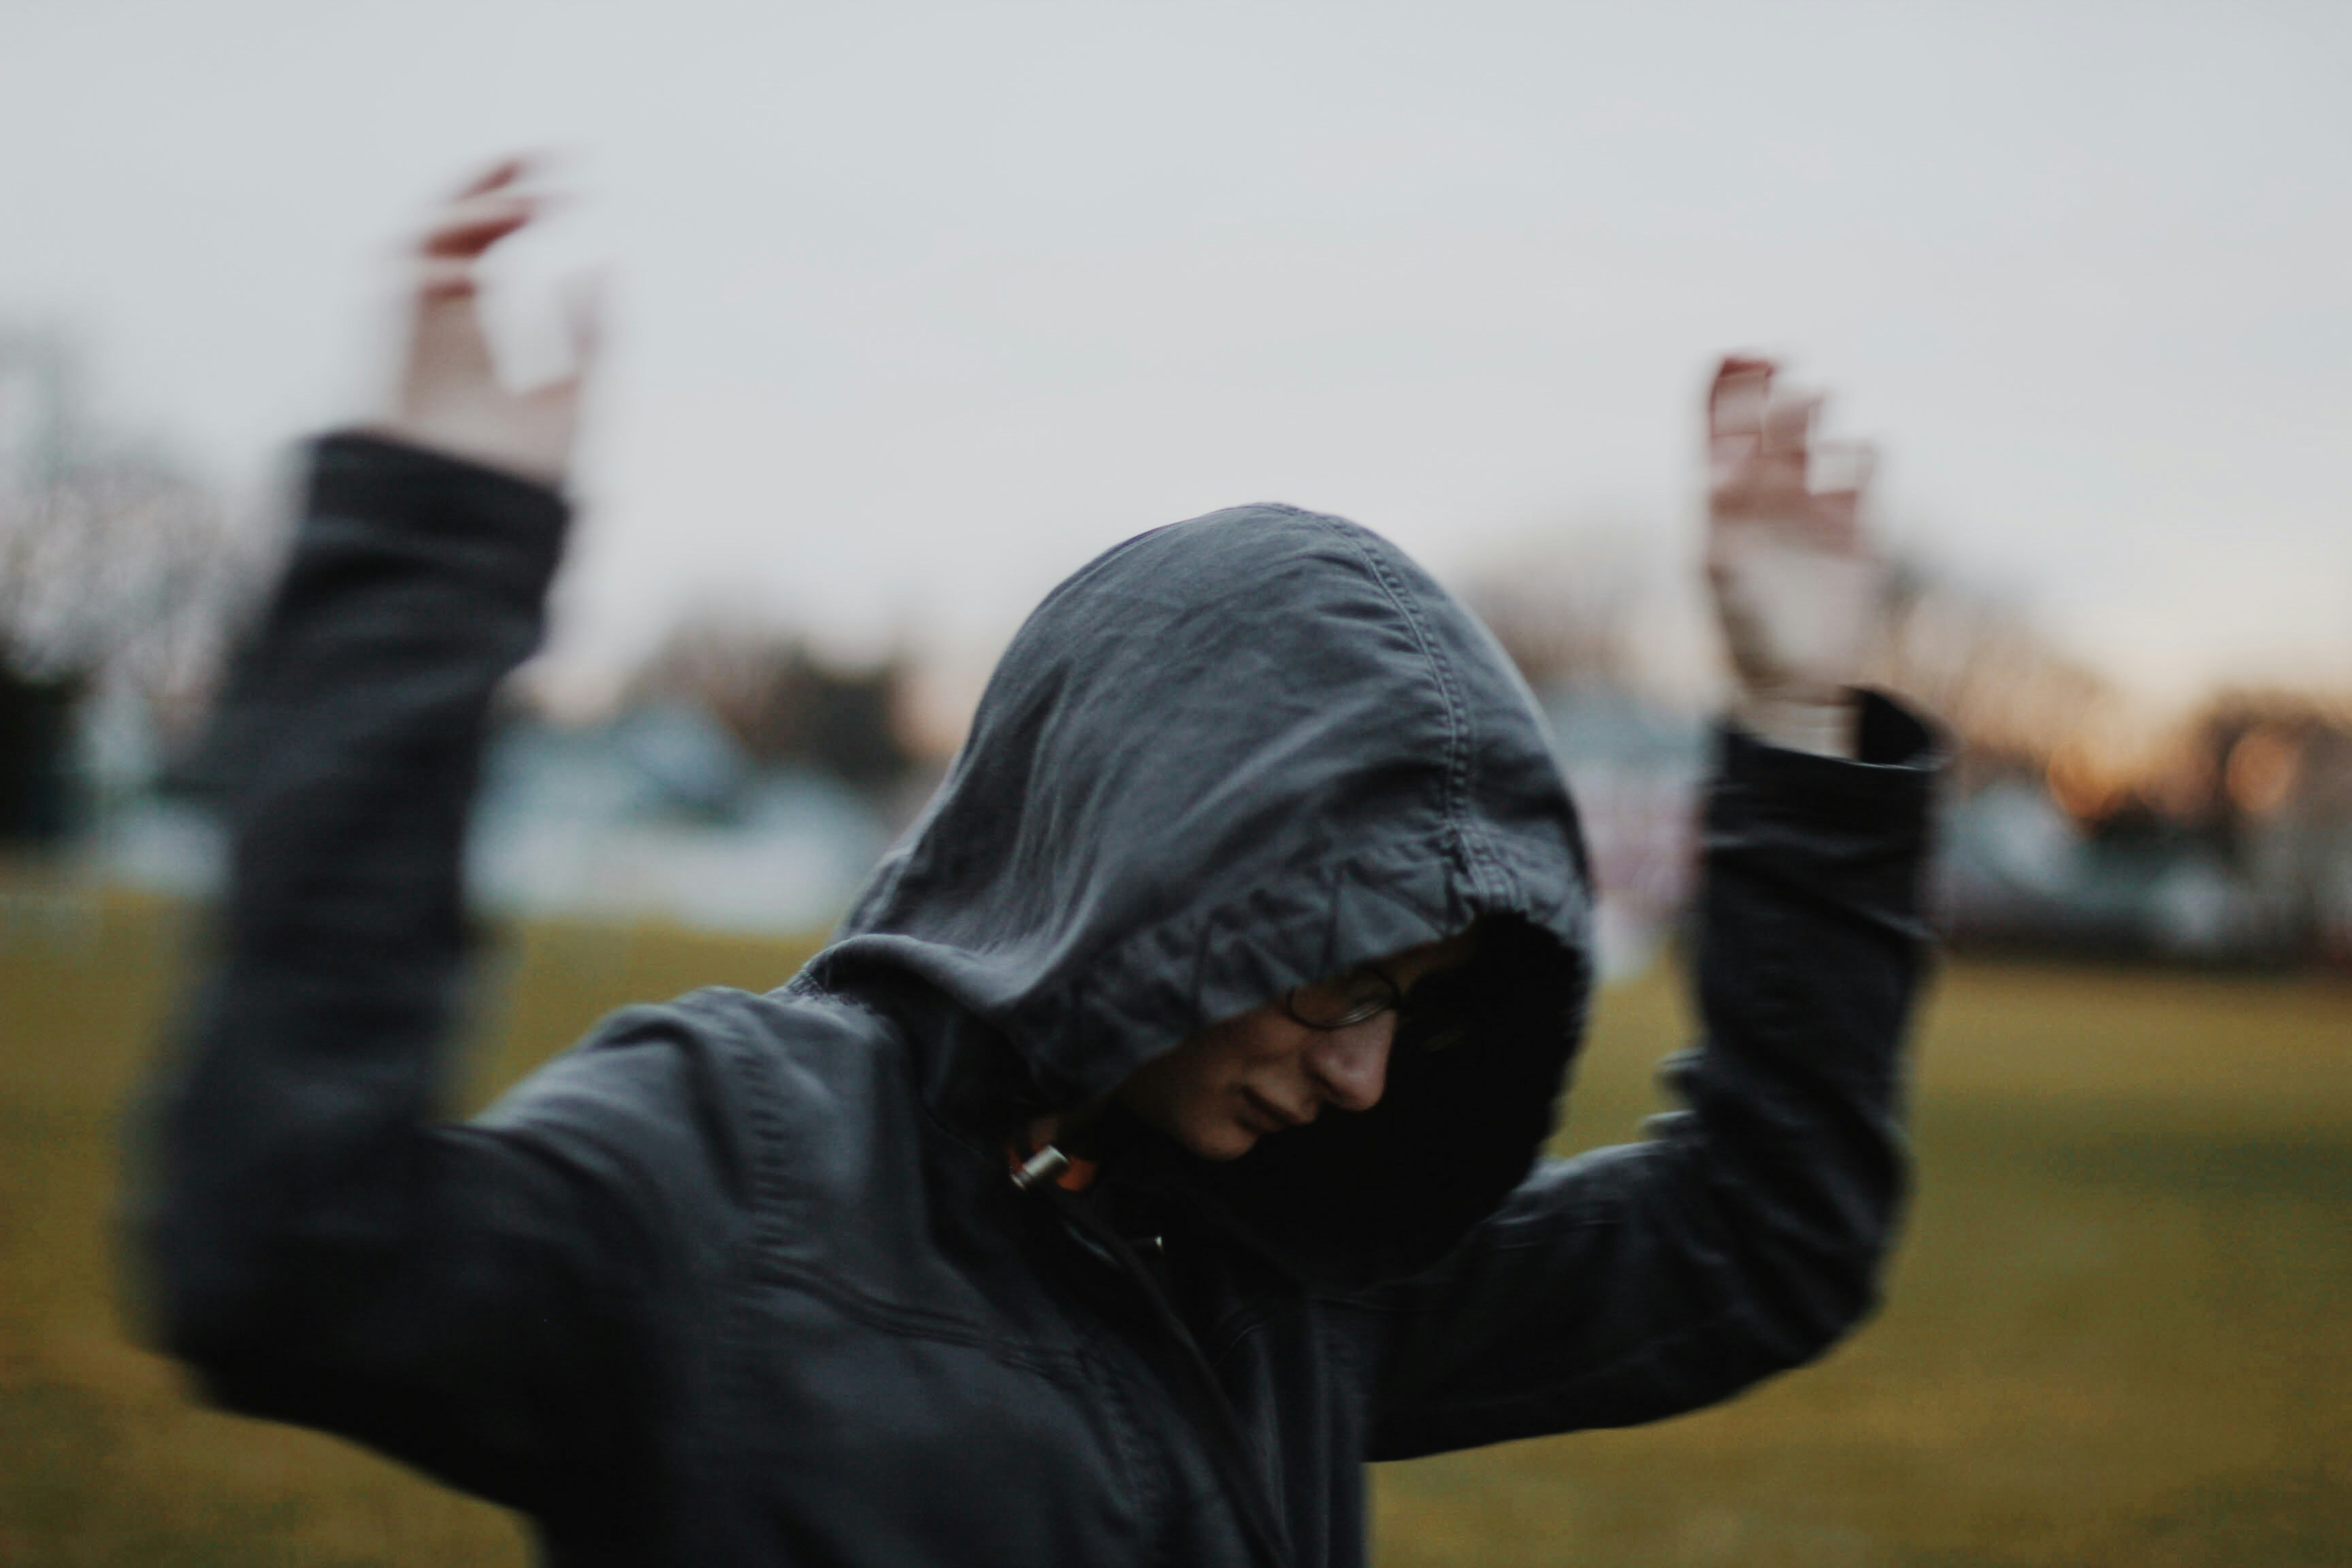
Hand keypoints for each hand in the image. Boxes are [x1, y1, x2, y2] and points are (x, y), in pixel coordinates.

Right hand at [369, 158, 595, 488]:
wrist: (476, 528)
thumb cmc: (527, 475)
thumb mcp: (581, 392)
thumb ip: (593, 330)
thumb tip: (607, 264)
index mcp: (479, 334)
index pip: (489, 248)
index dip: (522, 206)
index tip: (575, 185)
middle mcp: (442, 327)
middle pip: (452, 234)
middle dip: (490, 189)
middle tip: (542, 159)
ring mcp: (416, 337)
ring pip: (424, 248)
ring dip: (469, 218)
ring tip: (524, 207)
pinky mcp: (399, 354)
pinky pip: (398, 292)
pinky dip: (431, 270)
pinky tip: (477, 270)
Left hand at [1704, 356, 1880, 757]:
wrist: (1795, 684)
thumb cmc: (1745, 632)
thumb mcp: (1722, 573)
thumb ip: (1723, 515)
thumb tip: (1723, 459)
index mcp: (1721, 500)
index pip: (1715, 425)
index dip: (1724, 385)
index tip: (1738, 358)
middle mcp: (1763, 493)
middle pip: (1764, 419)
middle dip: (1767, 386)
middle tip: (1776, 364)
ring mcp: (1808, 505)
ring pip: (1812, 436)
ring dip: (1812, 410)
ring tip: (1814, 401)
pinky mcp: (1853, 526)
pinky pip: (1862, 470)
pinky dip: (1864, 453)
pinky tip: (1855, 458)